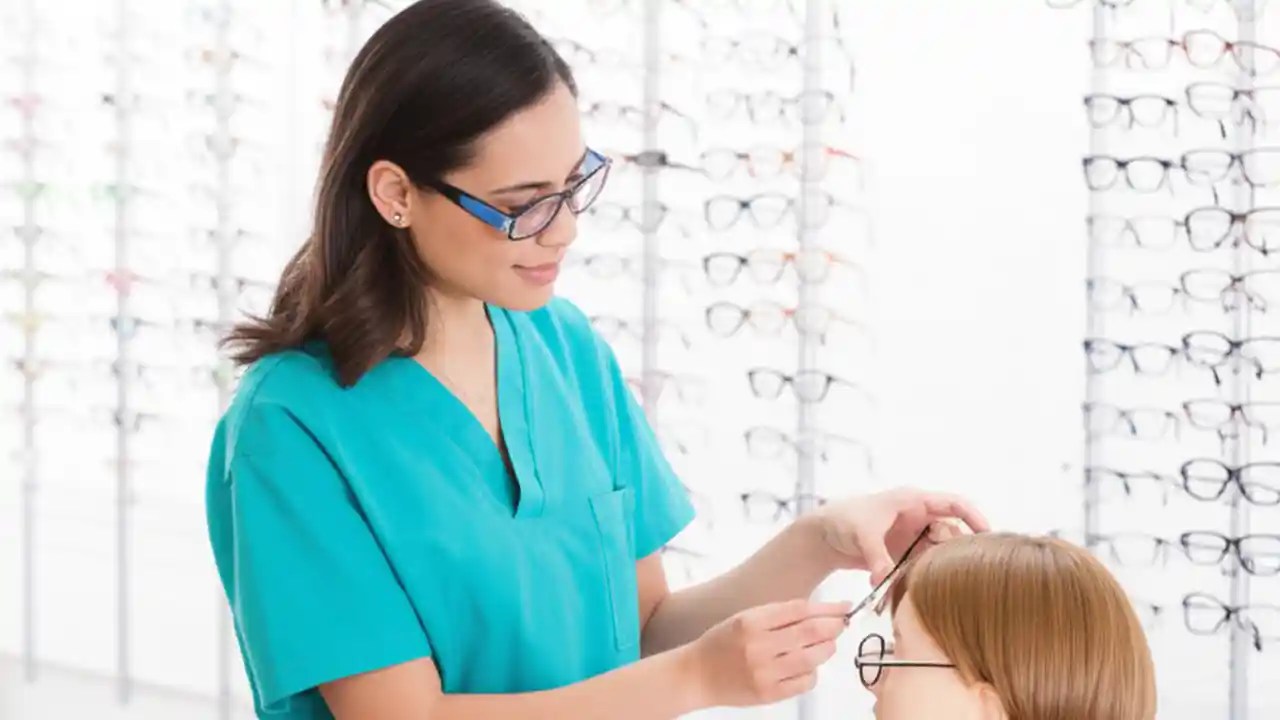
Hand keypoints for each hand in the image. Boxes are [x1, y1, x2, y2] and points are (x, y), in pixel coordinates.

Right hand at [683, 599, 850, 707]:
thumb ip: (777, 615)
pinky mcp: (769, 694)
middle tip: (842, 623)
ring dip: (828, 648)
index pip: (800, 609)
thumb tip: (819, 612)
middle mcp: (758, 645)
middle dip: (834, 626)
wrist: (697, 674)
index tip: (843, 606)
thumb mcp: (744, 618)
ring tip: (828, 643)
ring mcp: (765, 672)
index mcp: (751, 621)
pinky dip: (814, 672)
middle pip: (811, 632)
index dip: (827, 607)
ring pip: (813, 657)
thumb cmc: (722, 643)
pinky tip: (809, 666)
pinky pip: (805, 682)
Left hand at [814, 487, 989, 584]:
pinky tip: (924, 587)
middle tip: (961, 570)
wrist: (826, 535)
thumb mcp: (861, 534)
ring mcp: (915, 537)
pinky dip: (927, 576)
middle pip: (952, 532)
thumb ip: (876, 556)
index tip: (988, 535)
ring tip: (943, 582)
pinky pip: (926, 565)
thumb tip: (885, 578)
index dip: (974, 516)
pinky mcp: (908, 554)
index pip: (953, 503)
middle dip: (958, 550)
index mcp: (913, 501)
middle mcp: (920, 518)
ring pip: (941, 552)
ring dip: (941, 567)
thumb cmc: (844, 520)